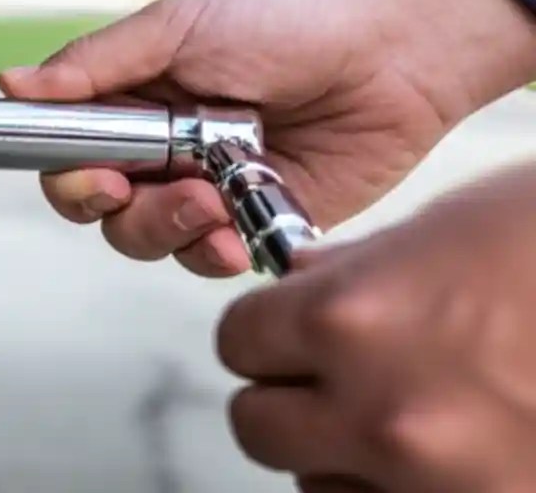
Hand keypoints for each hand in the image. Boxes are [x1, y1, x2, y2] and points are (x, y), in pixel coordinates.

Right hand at [1, 0, 535, 275]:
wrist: (394, 51)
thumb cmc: (289, 21)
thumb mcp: (177, 29)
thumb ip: (94, 65)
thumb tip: (12, 85)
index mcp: (133, 97)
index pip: (69, 151)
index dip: (69, 175)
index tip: (94, 176)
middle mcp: (160, 147)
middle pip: (100, 207)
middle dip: (118, 208)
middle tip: (148, 188)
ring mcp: (205, 186)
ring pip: (147, 238)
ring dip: (169, 228)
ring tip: (211, 199)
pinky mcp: (252, 220)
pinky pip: (207, 257)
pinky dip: (214, 251)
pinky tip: (236, 229)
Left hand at [217, 162, 535, 491]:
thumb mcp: (455, 226)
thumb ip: (360, 267)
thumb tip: (301, 282)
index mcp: (354, 319)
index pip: (238, 340)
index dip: (265, 332)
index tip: (286, 331)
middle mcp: (382, 413)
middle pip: (259, 425)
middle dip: (288, 398)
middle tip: (332, 380)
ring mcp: (436, 486)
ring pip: (319, 486)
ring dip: (341, 456)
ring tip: (407, 419)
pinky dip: (403, 490)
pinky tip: (453, 454)